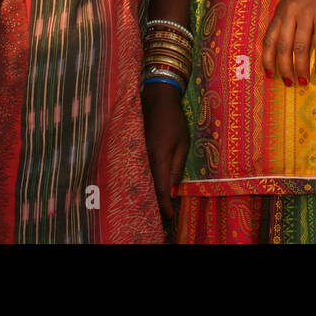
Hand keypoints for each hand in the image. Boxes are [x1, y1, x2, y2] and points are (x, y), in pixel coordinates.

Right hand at [141, 81, 188, 220]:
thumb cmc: (174, 121)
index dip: (164, 204)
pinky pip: (136, 169)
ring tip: (154, 204)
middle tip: (162, 215)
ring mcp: (136, 153)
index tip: (169, 216)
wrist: (157, 99)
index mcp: (159, 157)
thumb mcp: (183, 143)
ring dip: (147, 192)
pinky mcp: (132, 148)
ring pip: (140, 179)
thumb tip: (173, 190)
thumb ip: (177, 167)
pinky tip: (145, 185)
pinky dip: (141, 180)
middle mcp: (144, 158)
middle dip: (154, 202)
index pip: (161, 188)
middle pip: (148, 186)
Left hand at [261, 0, 315, 83]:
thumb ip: (286, 22)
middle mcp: (291, 13)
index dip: (268, 60)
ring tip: (303, 81)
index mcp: (281, 11)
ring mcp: (308, 14)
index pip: (269, 40)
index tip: (269, 76)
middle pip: (283, 46)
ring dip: (301, 67)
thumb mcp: (292, 2)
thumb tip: (280, 50)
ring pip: (300, 47)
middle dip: (284, 68)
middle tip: (289, 83)